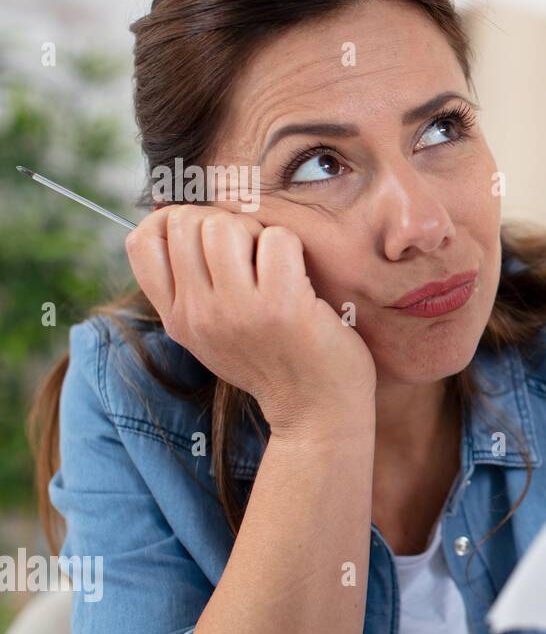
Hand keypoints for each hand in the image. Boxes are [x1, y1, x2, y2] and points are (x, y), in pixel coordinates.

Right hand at [124, 204, 376, 435]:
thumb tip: (179, 221)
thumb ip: (192, 289)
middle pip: (187, 222)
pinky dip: (292, 247)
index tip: (207, 237)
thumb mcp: (214, 335)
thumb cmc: (275, 362)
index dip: (173, 220)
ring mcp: (238, 310)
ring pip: (226, 225)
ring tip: (274, 266)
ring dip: (257, 232)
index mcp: (177, 319)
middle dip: (224, 223)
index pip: (141, 242)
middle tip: (252, 254)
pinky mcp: (281, 306)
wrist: (317, 413)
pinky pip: (277, 238)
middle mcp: (198, 314)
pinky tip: (299, 280)